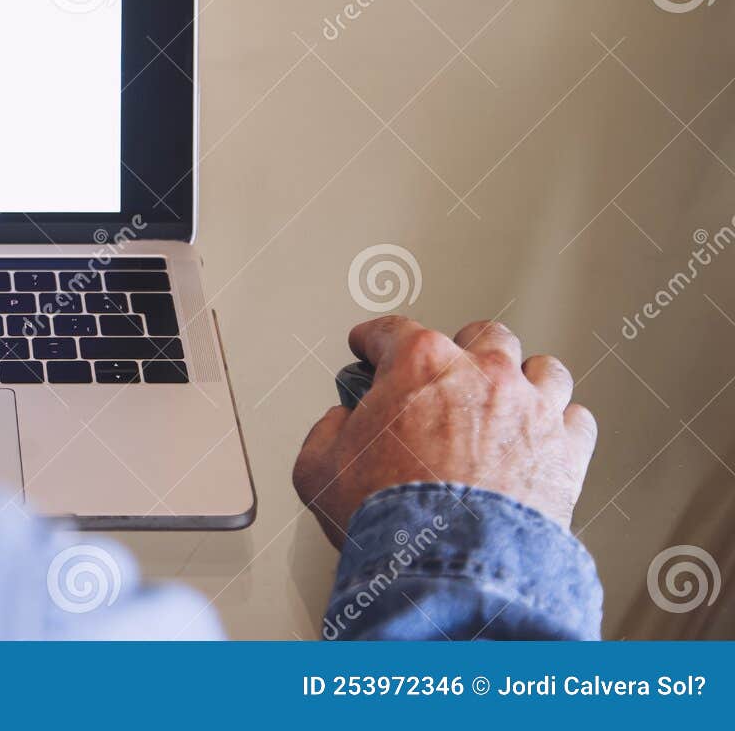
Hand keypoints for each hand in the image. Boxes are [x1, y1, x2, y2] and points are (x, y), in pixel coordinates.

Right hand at [292, 317, 597, 545]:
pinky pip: (577, 419)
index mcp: (420, 364)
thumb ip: (326, 432)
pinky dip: (561, 425)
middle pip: (481, 335)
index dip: (373, 337)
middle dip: (462, 348)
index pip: (391, 329)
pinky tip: (547, 434)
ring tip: (509, 395)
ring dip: (522, 379)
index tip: (369, 345)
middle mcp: (481, 374)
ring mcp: (530, 408)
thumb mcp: (318, 468)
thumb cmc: (391, 515)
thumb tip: (336, 425)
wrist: (450, 565)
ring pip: (541, 368)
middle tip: (447, 370)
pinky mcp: (567, 450)